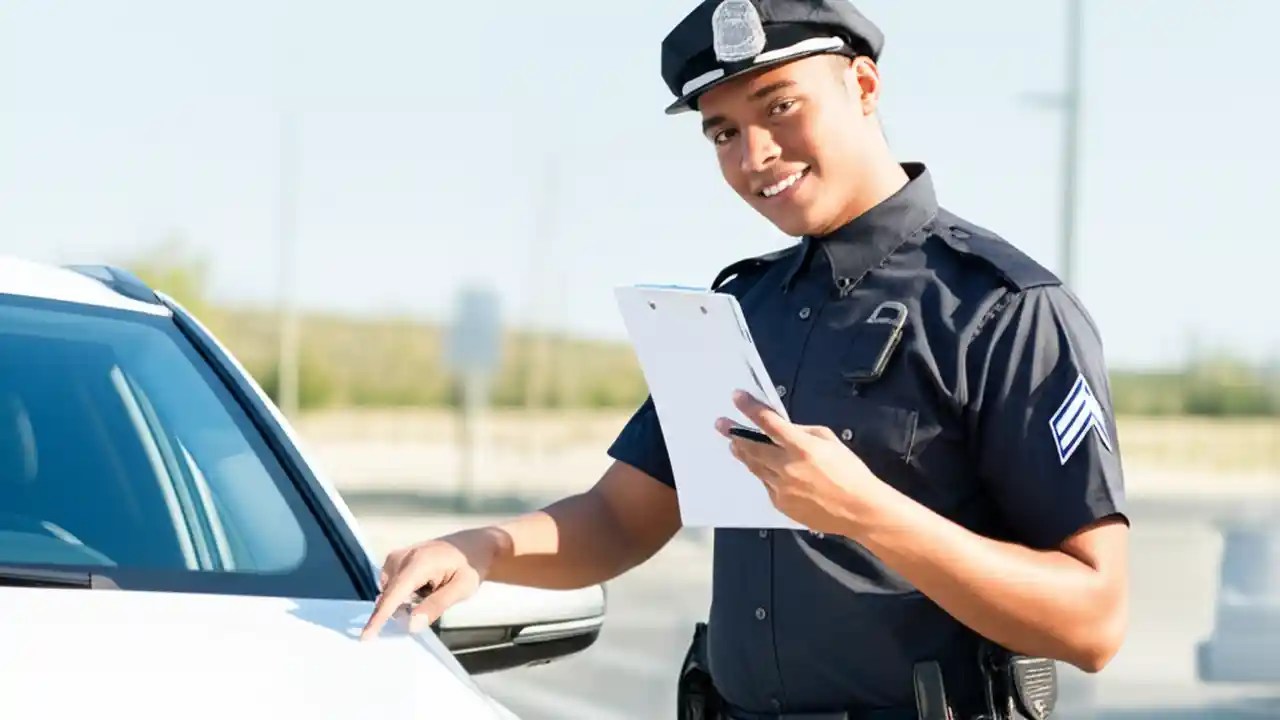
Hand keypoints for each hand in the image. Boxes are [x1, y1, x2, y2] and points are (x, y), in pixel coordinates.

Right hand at [360, 529, 497, 639]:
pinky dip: (406, 592)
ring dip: (408, 599)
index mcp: (419, 563)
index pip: (393, 595)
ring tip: (434, 587)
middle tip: (437, 594)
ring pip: (391, 592)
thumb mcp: (462, 589)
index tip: (365, 636)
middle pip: (390, 596)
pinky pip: (393, 586)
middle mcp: (402, 557)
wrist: (473, 546)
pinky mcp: (395, 559)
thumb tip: (411, 625)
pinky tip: (426, 584)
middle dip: (406, 607)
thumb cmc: (470, 567)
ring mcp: (397, 556)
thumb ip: (436, 606)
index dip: (379, 617)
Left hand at [716, 391, 885, 534]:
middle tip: (721, 424)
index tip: (737, 398)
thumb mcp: (830, 441)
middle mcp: (786, 467)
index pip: (768, 422)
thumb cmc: (850, 473)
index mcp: (801, 447)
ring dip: (742, 453)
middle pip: (751, 446)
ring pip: (754, 466)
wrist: (859, 510)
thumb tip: (784, 429)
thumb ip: (803, 432)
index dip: (749, 408)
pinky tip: (764, 468)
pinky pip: (766, 484)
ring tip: (734, 444)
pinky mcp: (780, 504)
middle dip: (733, 432)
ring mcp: (780, 488)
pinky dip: (763, 474)